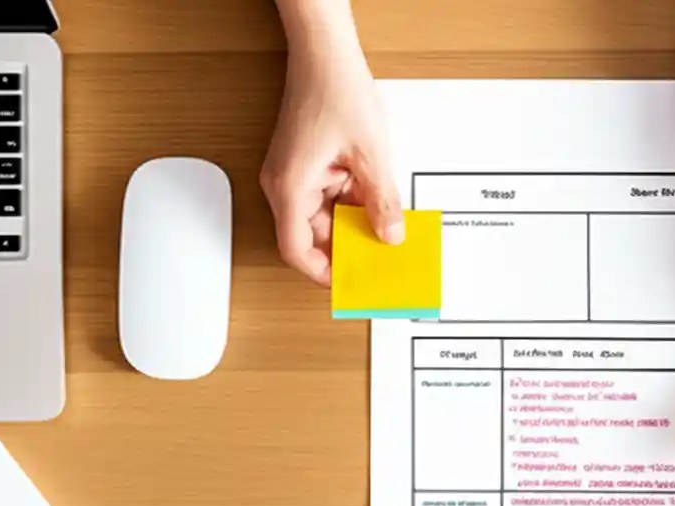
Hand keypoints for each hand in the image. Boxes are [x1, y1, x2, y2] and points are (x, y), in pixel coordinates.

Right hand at [260, 7, 402, 285]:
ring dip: (352, 223)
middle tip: (378, 258)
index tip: (349, 282)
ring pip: (322, 216)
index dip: (324, 273)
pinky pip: (327, 197)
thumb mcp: (371, 154)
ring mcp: (293, 175)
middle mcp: (284, 184)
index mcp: (289, 187)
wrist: (324, 54)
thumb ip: (382, 201)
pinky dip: (350, 204)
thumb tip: (390, 234)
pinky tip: (375, 205)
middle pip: (311, 235)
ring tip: (383, 229)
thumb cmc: (334, 90)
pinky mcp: (306, 166)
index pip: (297, 250)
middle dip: (346, 246)